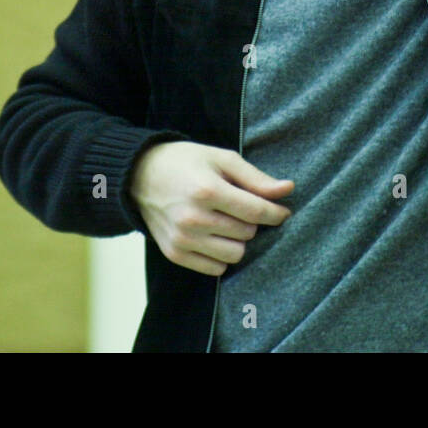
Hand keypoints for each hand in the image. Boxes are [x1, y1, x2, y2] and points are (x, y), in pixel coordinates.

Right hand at [129, 140, 293, 275]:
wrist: (139, 175)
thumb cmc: (186, 162)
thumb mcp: (222, 159)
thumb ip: (256, 178)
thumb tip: (288, 189)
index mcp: (206, 191)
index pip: (256, 212)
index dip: (276, 213)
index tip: (282, 211)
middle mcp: (193, 218)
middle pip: (247, 234)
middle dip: (251, 221)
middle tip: (238, 207)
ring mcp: (182, 239)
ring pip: (235, 254)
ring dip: (238, 240)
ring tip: (226, 221)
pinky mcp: (174, 254)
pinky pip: (216, 268)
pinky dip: (221, 254)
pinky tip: (214, 235)